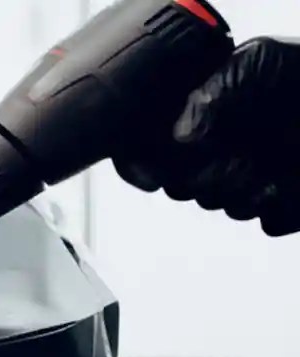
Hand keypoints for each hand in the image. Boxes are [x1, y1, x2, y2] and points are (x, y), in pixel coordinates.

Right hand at [115, 37, 299, 236]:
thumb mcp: (254, 62)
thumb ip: (209, 95)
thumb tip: (182, 134)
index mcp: (200, 115)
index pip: (147, 150)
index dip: (144, 162)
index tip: (157, 171)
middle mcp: (217, 149)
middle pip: (179, 185)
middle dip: (203, 175)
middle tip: (232, 154)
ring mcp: (244, 179)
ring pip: (220, 205)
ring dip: (243, 188)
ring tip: (269, 161)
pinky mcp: (278, 204)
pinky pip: (265, 221)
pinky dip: (278, 205)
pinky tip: (287, 178)